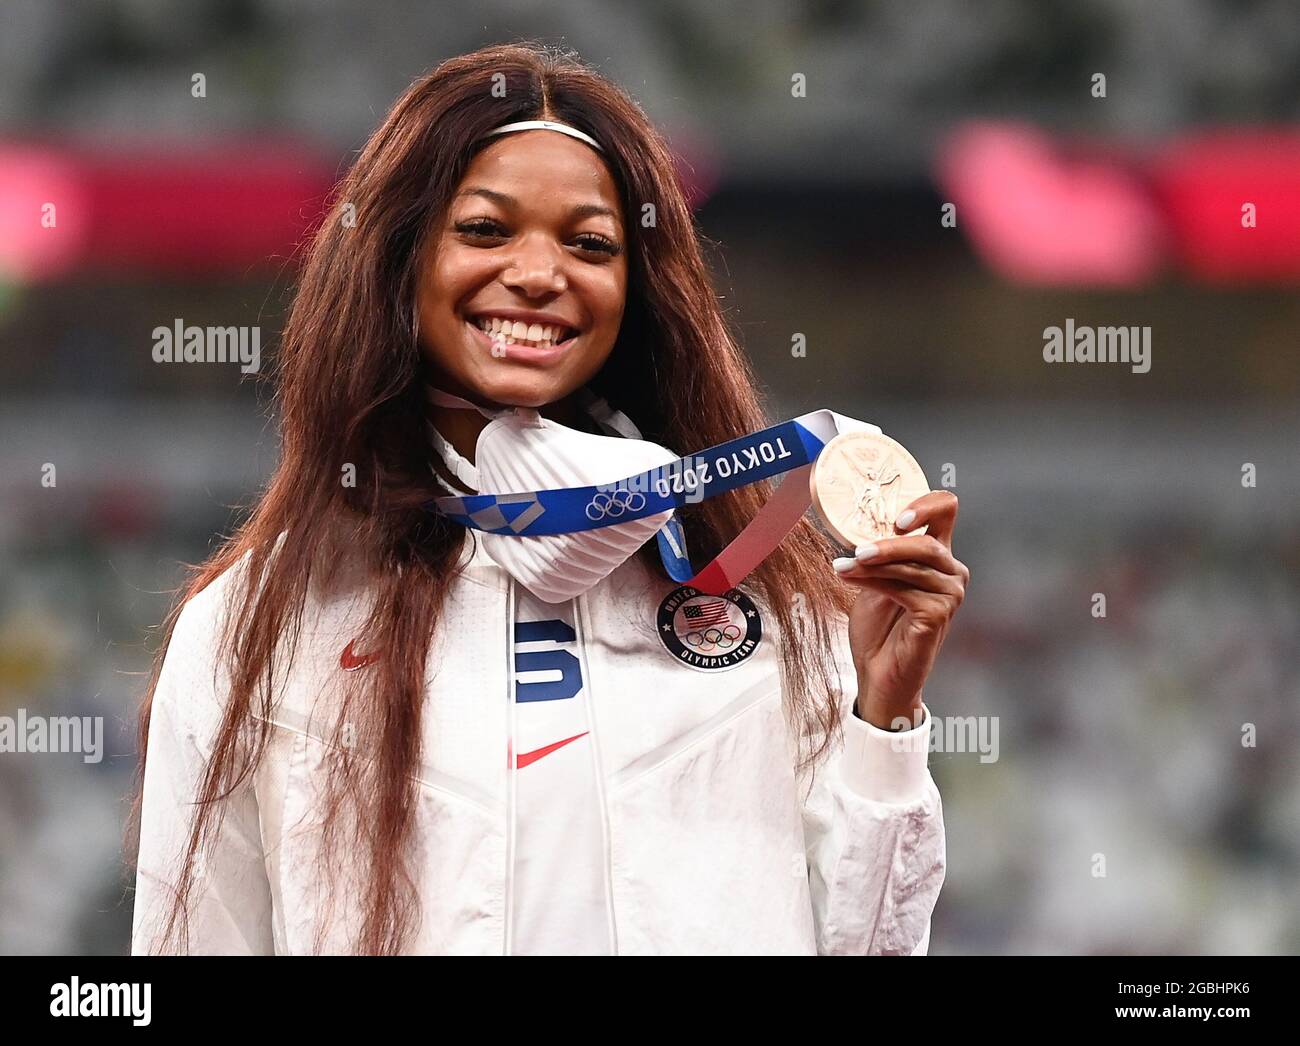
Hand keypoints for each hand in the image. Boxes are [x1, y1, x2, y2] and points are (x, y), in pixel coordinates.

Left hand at [831, 491, 968, 730]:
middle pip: (927, 541)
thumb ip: (878, 556)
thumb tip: (858, 528)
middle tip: (856, 550)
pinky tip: (848, 578)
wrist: (877, 673)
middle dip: (888, 544)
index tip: (897, 518)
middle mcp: (951, 572)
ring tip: (842, 566)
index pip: (946, 510)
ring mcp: (950, 594)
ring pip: (912, 565)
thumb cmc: (878, 629)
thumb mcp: (875, 582)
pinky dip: (873, 581)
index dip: (926, 504)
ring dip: (872, 564)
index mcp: (938, 556)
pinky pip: (903, 588)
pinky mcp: (939, 614)